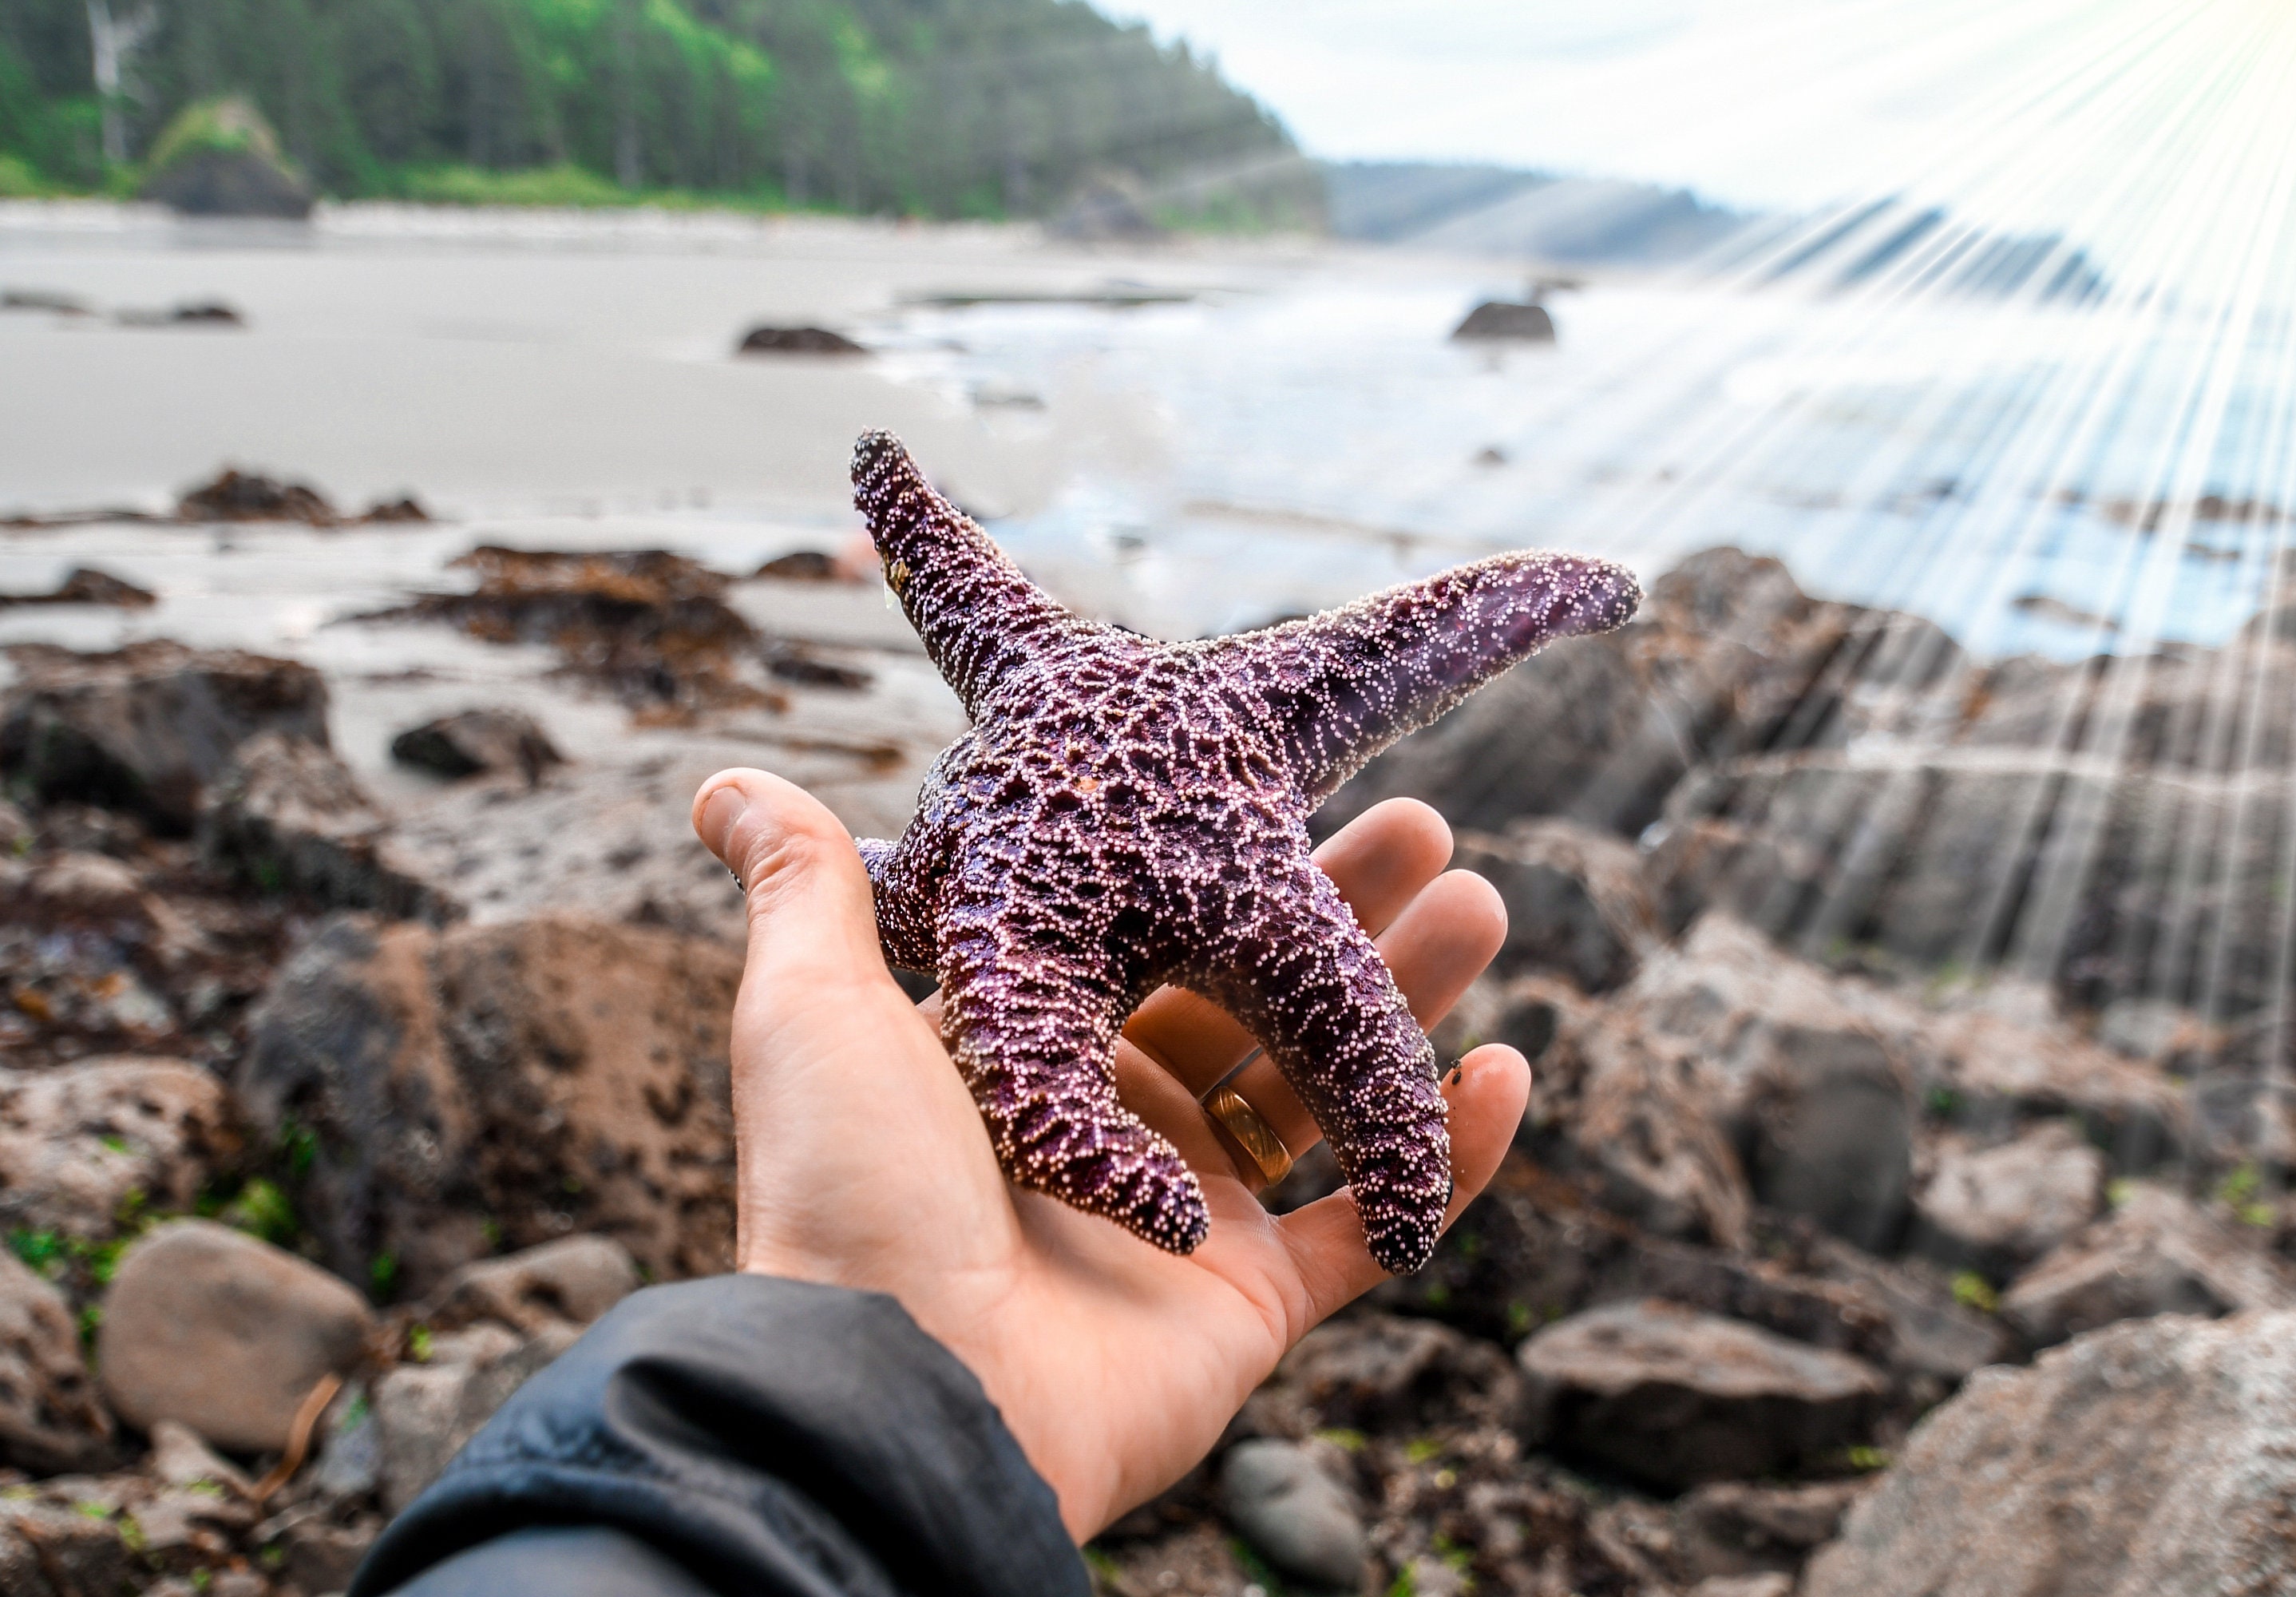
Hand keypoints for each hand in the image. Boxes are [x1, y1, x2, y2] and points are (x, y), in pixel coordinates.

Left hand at [690, 769, 1529, 1540]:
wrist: (899, 1384)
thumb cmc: (849, 1186)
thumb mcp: (813, 1006)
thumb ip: (809, 889)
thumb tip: (724, 782)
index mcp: (1028, 1056)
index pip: (1155, 939)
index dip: (1229, 864)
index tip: (1301, 784)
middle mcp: (1113, 1134)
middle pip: (1257, 1002)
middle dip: (1346, 916)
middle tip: (1433, 832)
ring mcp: (1186, 1223)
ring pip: (1327, 1093)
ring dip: (1408, 1007)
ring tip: (1483, 909)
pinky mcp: (1247, 1307)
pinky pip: (1373, 1224)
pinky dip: (1445, 1158)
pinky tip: (1507, 1073)